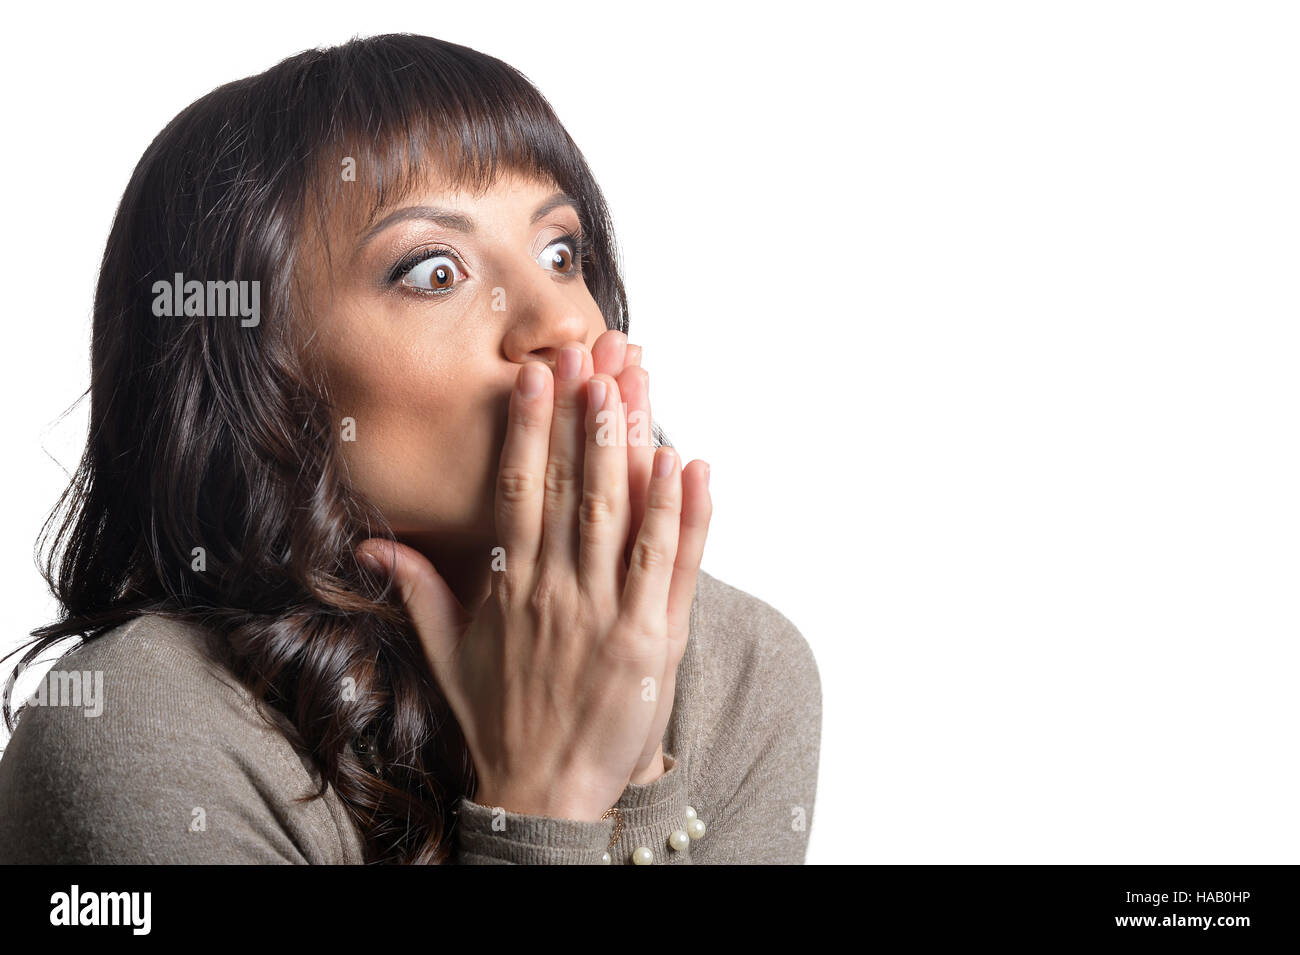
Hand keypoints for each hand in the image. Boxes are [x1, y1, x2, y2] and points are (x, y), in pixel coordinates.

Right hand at [358, 340, 709, 820]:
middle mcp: (556, 592)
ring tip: (634, 386)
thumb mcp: (449, 654)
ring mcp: (605, 615)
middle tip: (592, 353)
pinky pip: (668, 567)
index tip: (538, 374)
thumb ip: (420, 590)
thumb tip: (374, 544)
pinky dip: (683, 516)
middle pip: (572, 488)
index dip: (531, 427)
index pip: (520, 489)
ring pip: (621, 516)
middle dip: (582, 416)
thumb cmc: (499, 719)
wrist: (542, 795)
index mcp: (511, 587)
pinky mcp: (649, 642)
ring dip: (628, 447)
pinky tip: (691, 466)